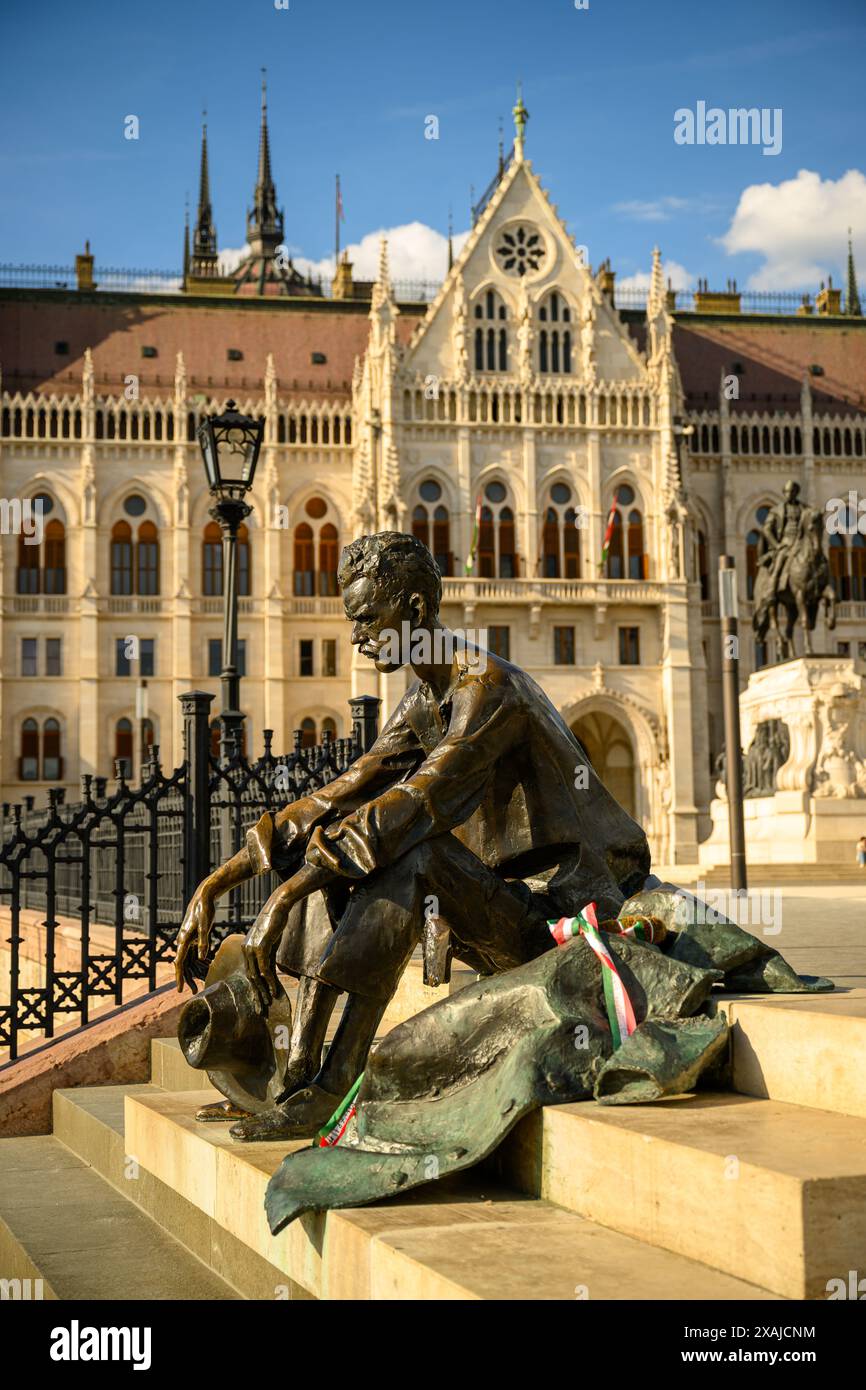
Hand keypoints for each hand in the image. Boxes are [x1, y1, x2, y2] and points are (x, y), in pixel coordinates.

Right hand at [174, 879, 217, 992]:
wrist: (204, 897)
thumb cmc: (204, 910)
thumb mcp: (205, 926)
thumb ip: (204, 942)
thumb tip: (202, 958)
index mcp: (184, 940)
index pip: (180, 963)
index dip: (180, 978)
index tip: (180, 990)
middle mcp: (183, 941)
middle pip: (184, 964)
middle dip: (189, 978)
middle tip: (195, 991)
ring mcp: (188, 939)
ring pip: (190, 960)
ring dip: (196, 970)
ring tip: (204, 980)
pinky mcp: (194, 937)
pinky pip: (194, 953)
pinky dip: (200, 961)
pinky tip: (207, 966)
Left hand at [242, 882, 295, 1010]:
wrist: (278, 907)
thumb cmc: (275, 923)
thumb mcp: (270, 943)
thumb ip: (268, 957)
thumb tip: (270, 971)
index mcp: (245, 949)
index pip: (248, 972)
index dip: (254, 988)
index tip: (259, 999)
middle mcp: (245, 950)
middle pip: (249, 977)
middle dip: (255, 994)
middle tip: (260, 1008)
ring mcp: (252, 949)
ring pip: (255, 975)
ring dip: (262, 991)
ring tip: (267, 1003)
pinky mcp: (261, 947)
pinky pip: (264, 968)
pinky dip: (269, 981)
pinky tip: (273, 990)